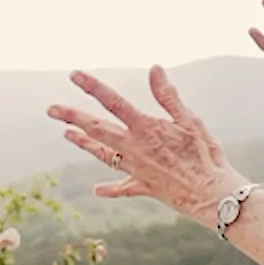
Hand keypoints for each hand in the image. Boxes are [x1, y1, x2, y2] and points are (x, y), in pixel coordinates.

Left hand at [49, 68, 237, 219]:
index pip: (113, 102)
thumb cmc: (206, 155)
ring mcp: (136, 170)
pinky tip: (97, 190)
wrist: (212, 195)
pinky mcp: (144, 188)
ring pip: (103, 155)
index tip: (73, 74)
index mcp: (145, 128)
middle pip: (98, 129)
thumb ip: (168, 96)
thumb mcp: (190, 120)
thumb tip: (154, 69)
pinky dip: (109, 189)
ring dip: (84, 144)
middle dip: (73, 117)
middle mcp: (134, 148)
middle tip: (51, 109)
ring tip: (67, 135)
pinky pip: (122, 188)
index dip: (92, 87)